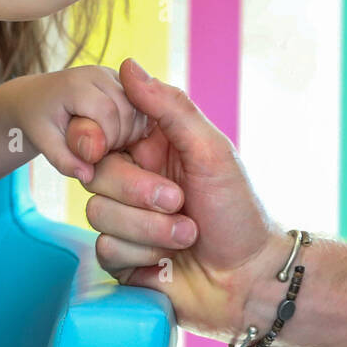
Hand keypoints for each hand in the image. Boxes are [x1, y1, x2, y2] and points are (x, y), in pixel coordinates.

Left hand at [10, 67, 150, 184]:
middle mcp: (97, 72)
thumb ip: (64, 160)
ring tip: (108, 145)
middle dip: (121, 137)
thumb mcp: (43, 142)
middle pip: (127, 108)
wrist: (36, 98)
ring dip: (131, 132)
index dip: (108, 138)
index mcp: (75, 84)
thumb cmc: (38, 120)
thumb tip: (89, 176)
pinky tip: (118, 137)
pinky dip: (135, 125)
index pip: (107, 111)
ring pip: (139, 106)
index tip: (95, 155)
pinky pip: (140, 105)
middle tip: (103, 153)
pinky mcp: (121, 81)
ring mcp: (111, 74)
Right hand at [80, 60, 287, 341]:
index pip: (105, 130)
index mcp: (154, 146)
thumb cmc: (239, 211)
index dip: (99, 139)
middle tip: (180, 202)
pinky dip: (139, 256)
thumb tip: (128, 65)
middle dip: (140, 194)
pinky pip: (103, 250)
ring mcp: (127, 219)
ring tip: (186, 235)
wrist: (251, 282)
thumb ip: (170, 108)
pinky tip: (167, 261)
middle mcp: (136, 179)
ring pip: (96, 212)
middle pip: (99, 174)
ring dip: (148, 228)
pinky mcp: (122, 258)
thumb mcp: (211, 151)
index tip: (106, 147)